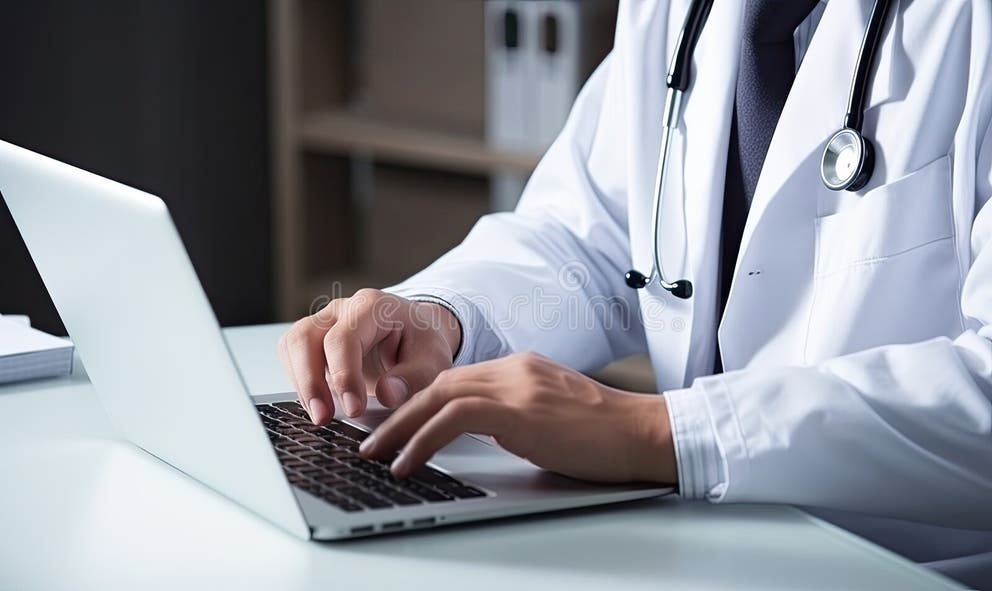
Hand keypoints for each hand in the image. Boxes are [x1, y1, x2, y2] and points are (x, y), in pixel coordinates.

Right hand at [277, 289, 461, 423]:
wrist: (417, 332)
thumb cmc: (422, 343)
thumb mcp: (434, 360)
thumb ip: (415, 377)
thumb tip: (387, 395)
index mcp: (372, 307)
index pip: (344, 339)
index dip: (344, 375)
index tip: (353, 409)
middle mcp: (342, 309)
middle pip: (306, 338)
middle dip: (311, 382)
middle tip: (324, 418)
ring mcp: (324, 322)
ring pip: (293, 345)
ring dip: (301, 383)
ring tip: (320, 415)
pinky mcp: (314, 339)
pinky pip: (292, 356)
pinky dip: (299, 381)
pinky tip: (318, 403)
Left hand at [359, 352, 676, 484]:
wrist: (642, 432)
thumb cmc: (603, 433)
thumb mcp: (550, 414)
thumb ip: (514, 412)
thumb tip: (479, 430)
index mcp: (519, 368)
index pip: (455, 379)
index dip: (417, 402)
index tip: (394, 425)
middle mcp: (512, 369)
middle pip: (438, 384)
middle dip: (398, 413)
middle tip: (371, 441)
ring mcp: (516, 385)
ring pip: (439, 396)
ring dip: (400, 427)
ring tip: (377, 454)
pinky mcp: (519, 409)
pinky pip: (454, 419)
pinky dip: (423, 439)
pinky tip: (408, 462)